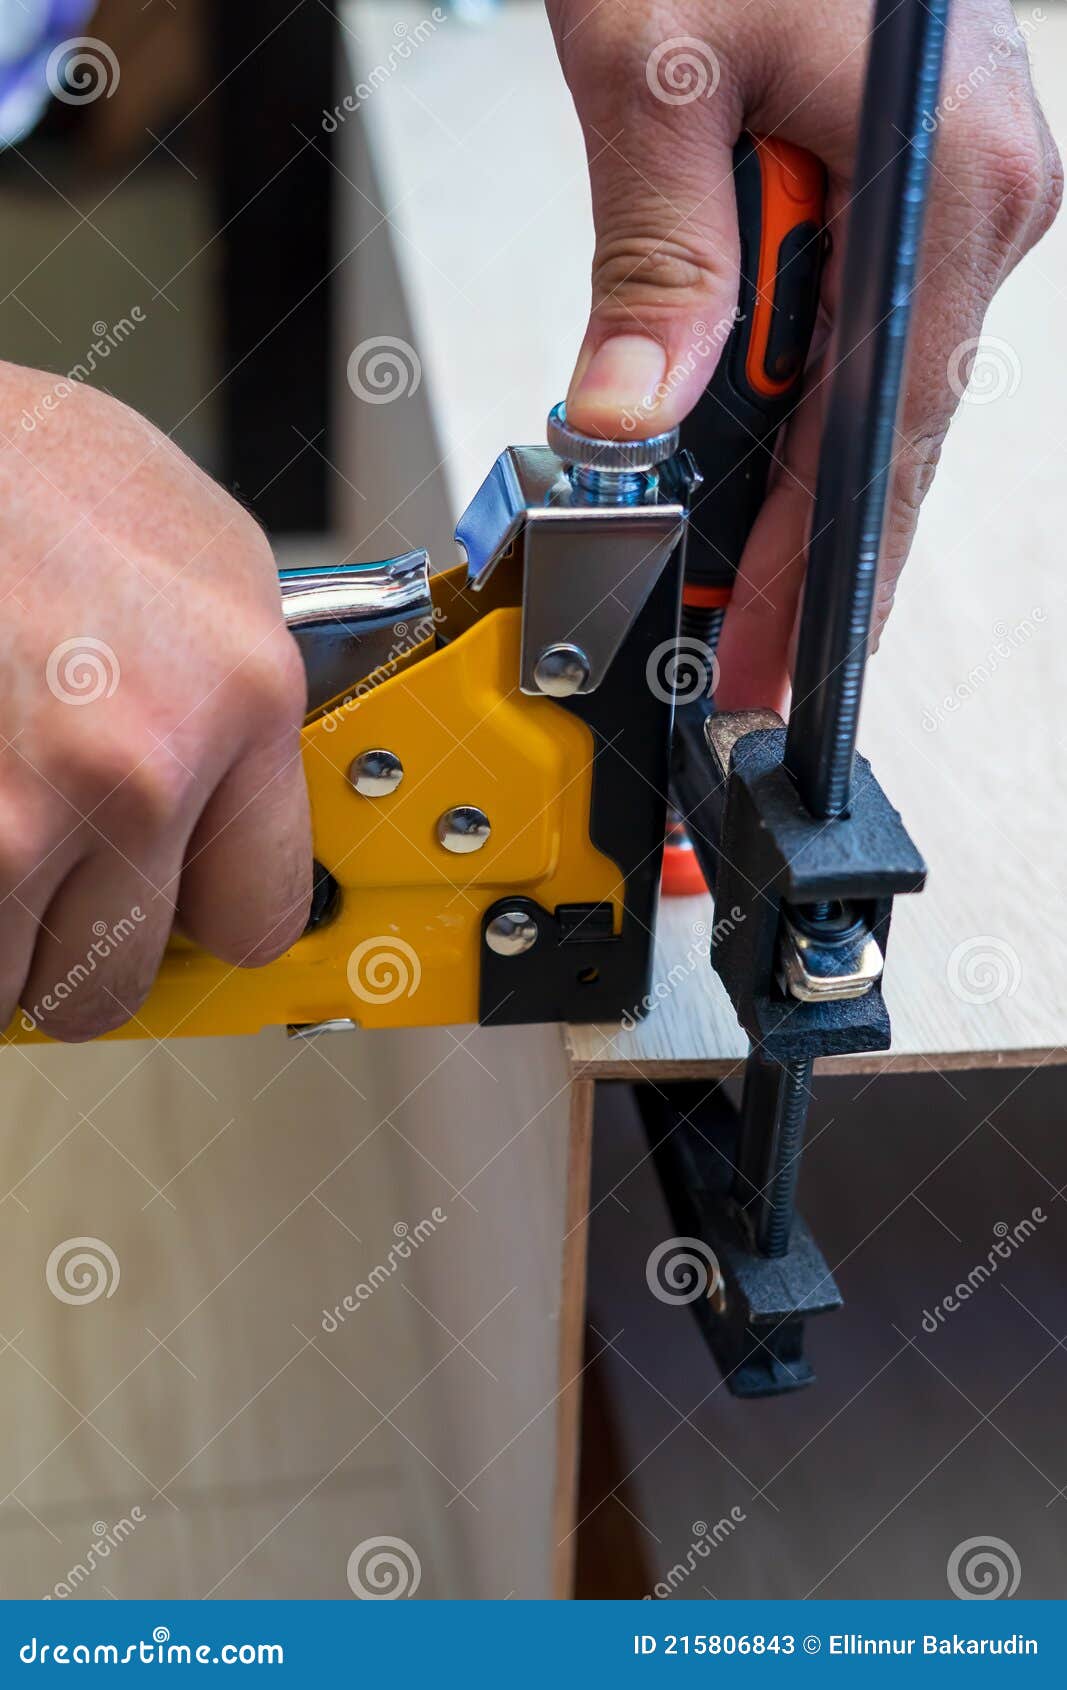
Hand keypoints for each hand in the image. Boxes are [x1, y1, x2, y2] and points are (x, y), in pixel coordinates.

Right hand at [0, 369, 311, 1040]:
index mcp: (237, 694)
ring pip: (11, 982)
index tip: (185, 912)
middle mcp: (136, 767)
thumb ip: (241, 701)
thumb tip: (254, 795)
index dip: (209, 920)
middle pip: (119, 980)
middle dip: (80, 943)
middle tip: (56, 873)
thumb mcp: (203, 560)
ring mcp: (14, 814)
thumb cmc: (31, 473)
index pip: (261, 915)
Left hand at [547, 0, 1060, 707]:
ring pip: (876, 396)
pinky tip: (760, 477)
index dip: (826, 569)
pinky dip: (802, 416)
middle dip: (816, 566)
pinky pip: (860, 336)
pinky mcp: (916, 188)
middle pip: (889, 436)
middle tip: (756, 666)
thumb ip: (655, 256)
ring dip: (802, 497)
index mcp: (948, 179)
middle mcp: (977, 199)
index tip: (780, 659)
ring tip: (742, 597)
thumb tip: (633, 413)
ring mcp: (958, 198)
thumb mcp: (652, 63)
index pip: (881, 432)